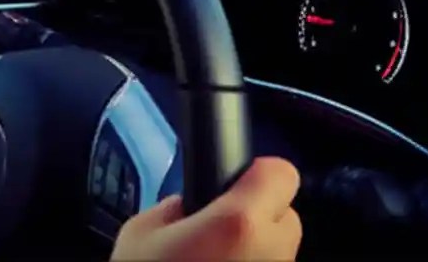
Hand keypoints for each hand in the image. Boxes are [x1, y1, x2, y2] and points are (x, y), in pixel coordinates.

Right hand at [112, 157, 301, 261]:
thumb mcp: (141, 234)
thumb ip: (175, 209)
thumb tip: (191, 208)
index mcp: (238, 224)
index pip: (281, 174)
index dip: (257, 175)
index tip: (236, 183)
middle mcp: (270, 254)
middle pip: (286, 217)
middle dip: (257, 219)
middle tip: (217, 233)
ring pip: (279, 254)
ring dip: (255, 254)